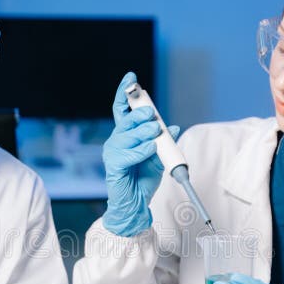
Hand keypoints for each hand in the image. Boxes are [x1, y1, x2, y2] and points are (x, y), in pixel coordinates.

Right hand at [101, 72, 179, 236]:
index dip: (125, 92)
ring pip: (127, 136)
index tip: (131, 78)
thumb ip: (164, 141)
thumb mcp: (159, 156)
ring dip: (143, 132)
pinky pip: (127, 155)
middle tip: (153, 114)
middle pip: (126, 120)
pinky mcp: (112, 167)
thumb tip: (172, 126)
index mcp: (126, 135)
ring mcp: (112, 153)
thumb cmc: (144, 180)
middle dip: (140, 114)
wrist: (136, 205)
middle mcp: (116, 141)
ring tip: (155, 133)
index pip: (122, 109)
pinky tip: (150, 150)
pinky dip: (140, 151)